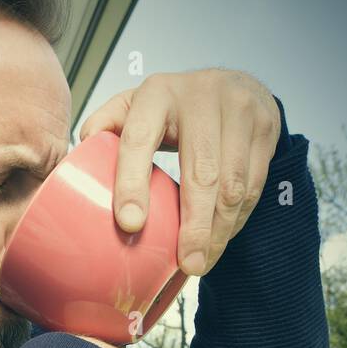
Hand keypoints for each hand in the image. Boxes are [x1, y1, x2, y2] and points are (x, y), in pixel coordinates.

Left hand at [78, 69, 280, 276]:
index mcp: (157, 93)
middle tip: (185, 264)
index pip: (139, 140)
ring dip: (218, 231)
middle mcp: (202, 96)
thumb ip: (108, 125)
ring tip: (202, 261)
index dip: (132, 183)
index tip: (128, 225)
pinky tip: (220, 238)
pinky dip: (236, 219)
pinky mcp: (267, 127)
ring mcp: (240, 110)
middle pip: (201, 173)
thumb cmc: (175, 107)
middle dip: (193, 226)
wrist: (236, 83)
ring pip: (232, 185)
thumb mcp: (137, 105)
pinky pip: (254, 185)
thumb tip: (79, 156)